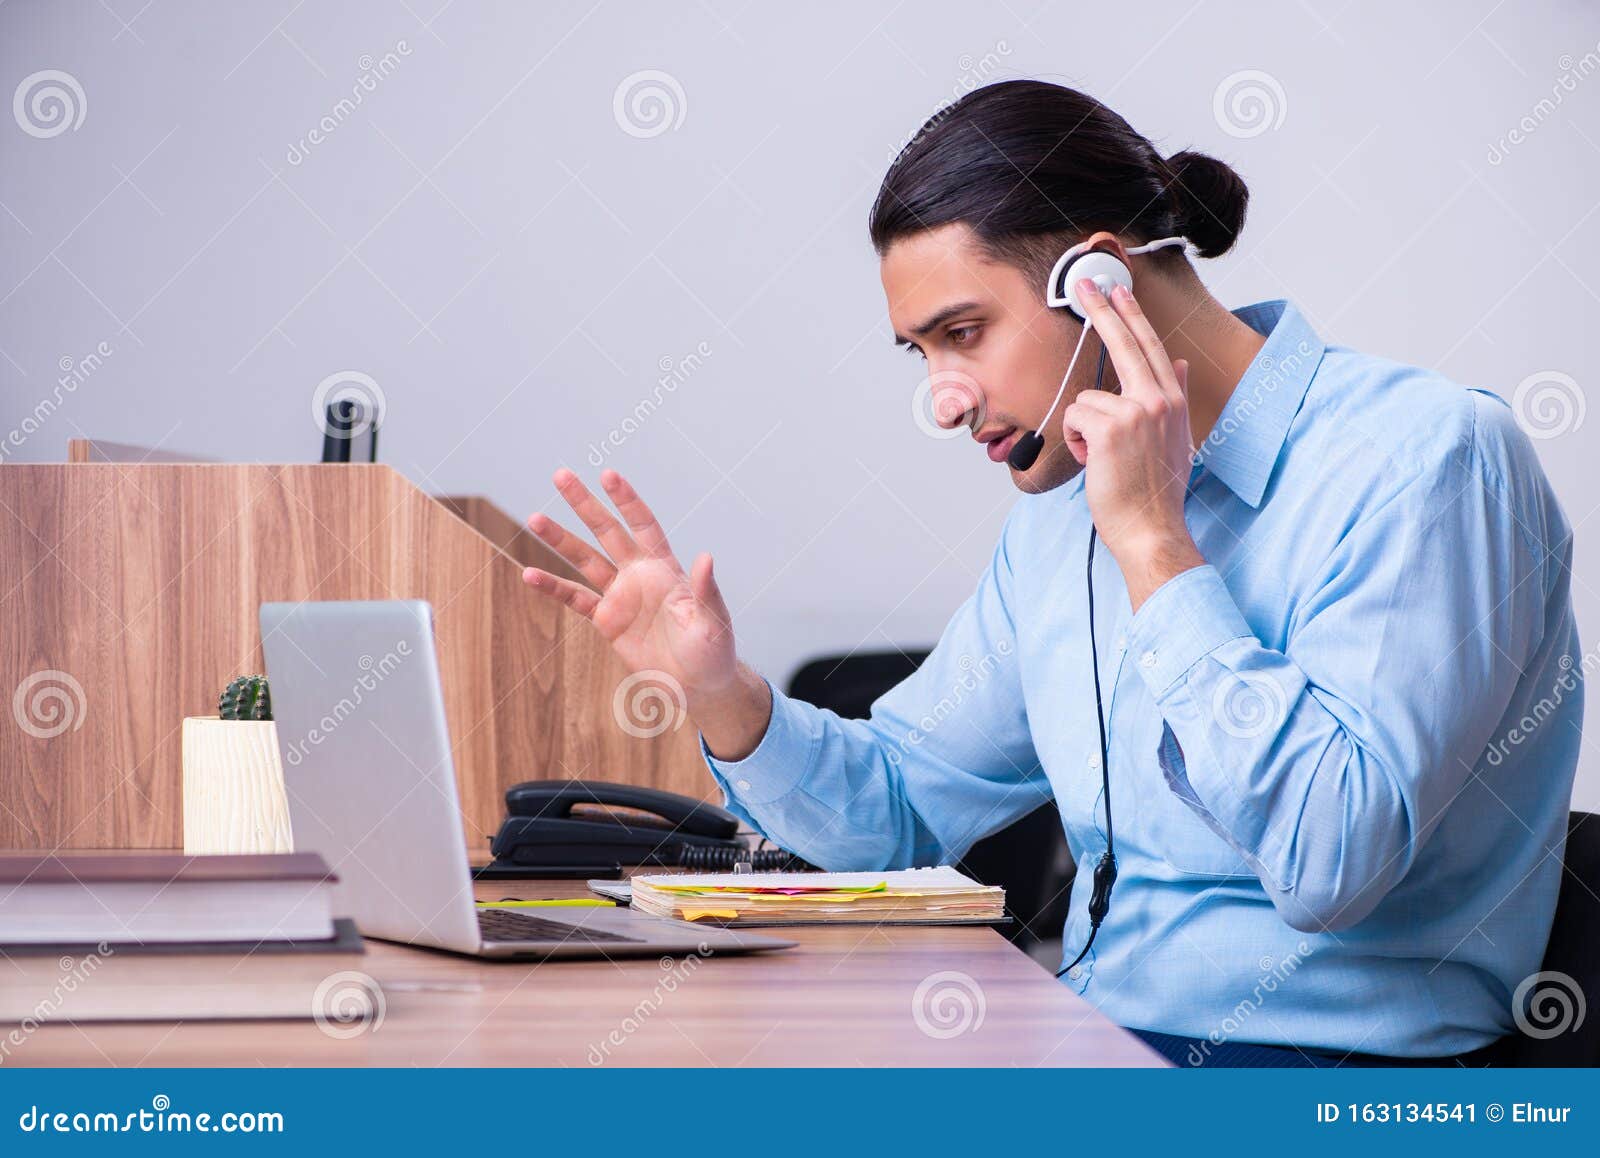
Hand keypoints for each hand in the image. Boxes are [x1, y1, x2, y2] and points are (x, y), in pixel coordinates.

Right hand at [521, 468, 769, 756]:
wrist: (697, 685)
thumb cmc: (713, 651)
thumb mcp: (714, 621)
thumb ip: (707, 590)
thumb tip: (706, 557)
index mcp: (665, 569)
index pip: (643, 525)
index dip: (627, 501)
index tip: (607, 475)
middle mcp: (639, 575)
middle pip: (607, 532)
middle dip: (585, 504)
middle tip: (561, 476)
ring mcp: (620, 596)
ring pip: (584, 560)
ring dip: (560, 540)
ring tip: (535, 518)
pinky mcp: (606, 621)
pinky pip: (575, 599)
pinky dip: (553, 588)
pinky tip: (530, 574)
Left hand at [1062, 279, 1205, 608]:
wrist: (1152, 528)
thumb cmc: (1156, 490)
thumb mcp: (1176, 439)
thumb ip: (1176, 398)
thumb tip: (1182, 365)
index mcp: (1173, 401)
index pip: (1152, 347)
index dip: (1132, 316)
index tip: (1119, 291)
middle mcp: (1159, 400)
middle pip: (1126, 343)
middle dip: (1103, 310)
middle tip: (1084, 283)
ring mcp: (1137, 412)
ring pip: (1087, 399)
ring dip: (1085, 430)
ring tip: (1104, 458)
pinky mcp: (1111, 427)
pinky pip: (1075, 418)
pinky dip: (1077, 443)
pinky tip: (1096, 463)